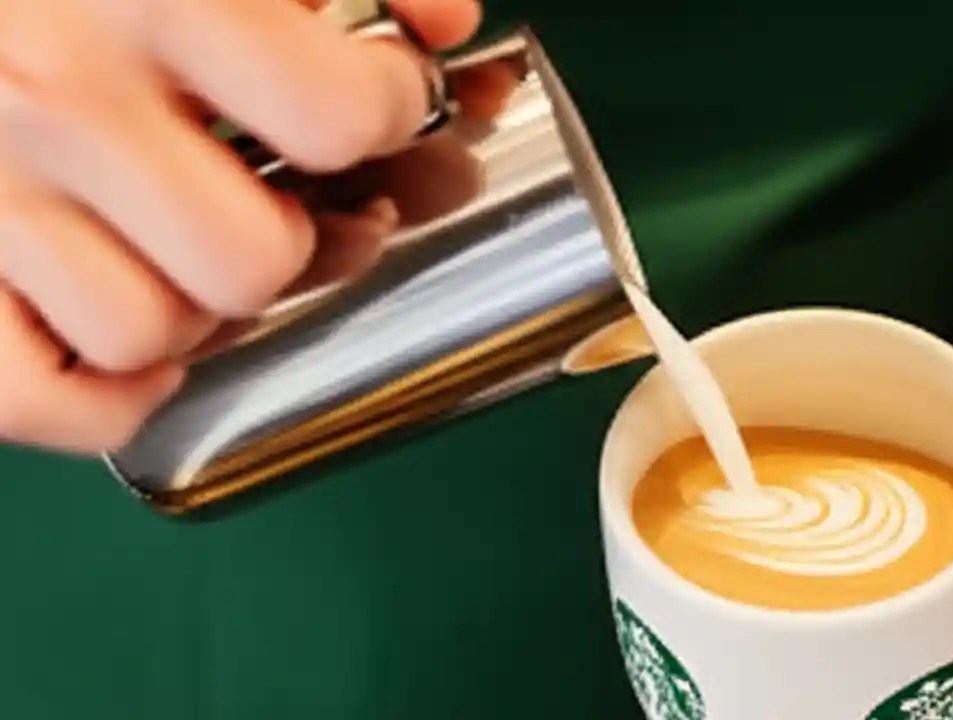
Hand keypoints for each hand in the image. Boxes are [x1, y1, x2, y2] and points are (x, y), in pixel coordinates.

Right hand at [0, 0, 480, 451]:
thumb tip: (448, 24)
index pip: (337, 118)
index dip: (394, 111)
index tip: (385, 95)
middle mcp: (53, 96)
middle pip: (254, 259)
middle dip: (300, 236)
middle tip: (289, 194)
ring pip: (153, 333)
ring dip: (201, 307)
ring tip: (193, 243)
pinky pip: (37, 396)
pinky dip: (107, 393)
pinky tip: (135, 336)